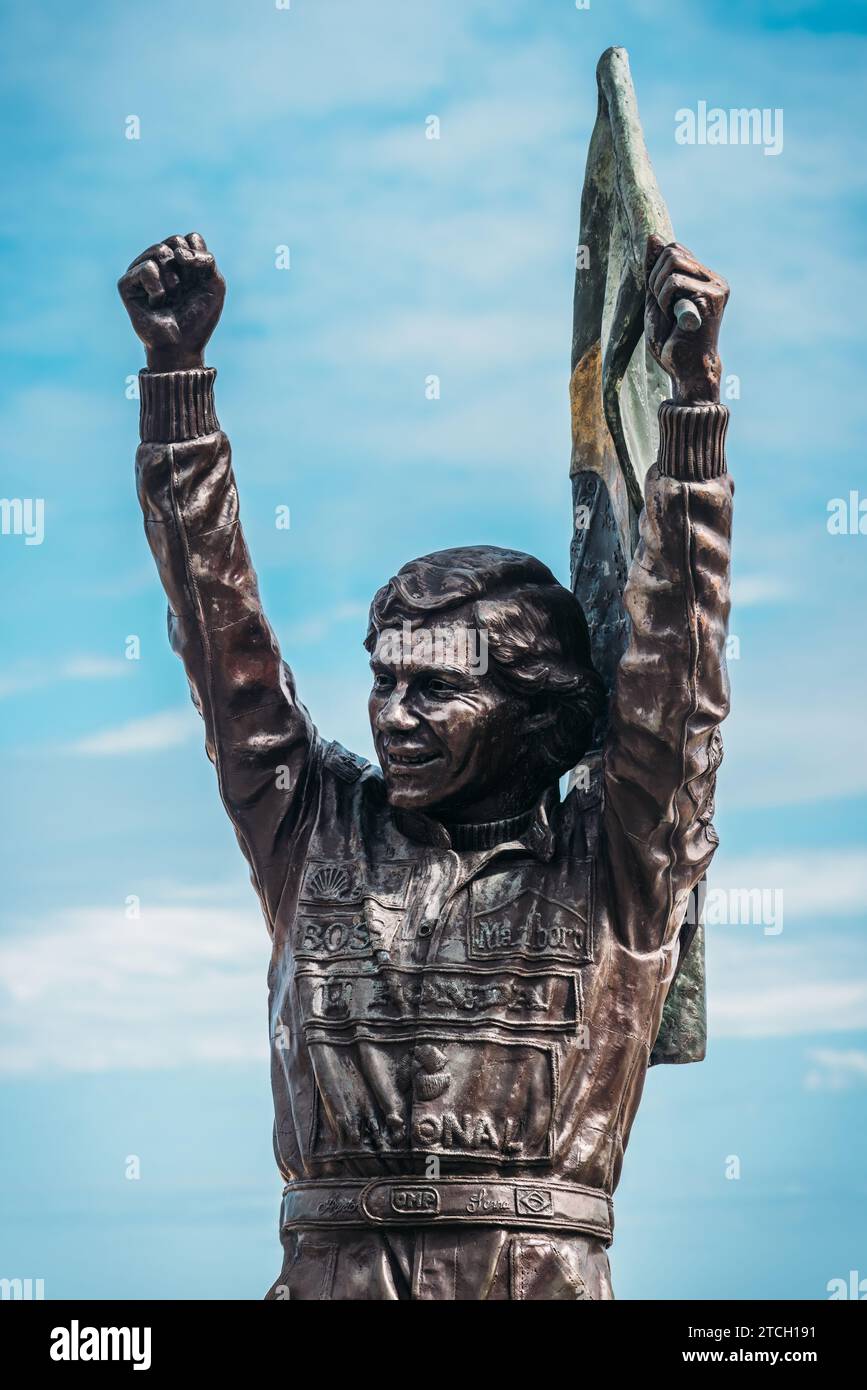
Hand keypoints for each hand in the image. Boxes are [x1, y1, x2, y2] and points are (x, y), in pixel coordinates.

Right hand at [118, 232, 224, 372]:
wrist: (181, 346)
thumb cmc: (198, 318)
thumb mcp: (214, 285)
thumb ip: (207, 259)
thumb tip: (178, 253)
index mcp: (179, 260)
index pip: (191, 238)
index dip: (199, 260)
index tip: (199, 282)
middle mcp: (159, 262)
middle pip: (175, 240)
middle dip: (186, 268)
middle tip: (183, 292)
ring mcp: (141, 270)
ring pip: (160, 251)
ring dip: (173, 279)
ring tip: (170, 298)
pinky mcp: (127, 283)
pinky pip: (147, 268)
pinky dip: (157, 288)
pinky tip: (156, 303)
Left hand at [644, 236, 728, 404]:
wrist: (686, 371)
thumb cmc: (671, 342)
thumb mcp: (655, 299)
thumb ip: (654, 270)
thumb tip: (653, 235)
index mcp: (703, 278)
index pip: (674, 249)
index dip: (655, 268)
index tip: (656, 297)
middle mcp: (714, 279)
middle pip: (672, 250)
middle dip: (654, 277)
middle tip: (660, 308)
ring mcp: (717, 286)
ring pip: (673, 261)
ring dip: (658, 289)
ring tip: (667, 314)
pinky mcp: (713, 296)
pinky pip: (675, 281)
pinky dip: (663, 300)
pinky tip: (673, 318)